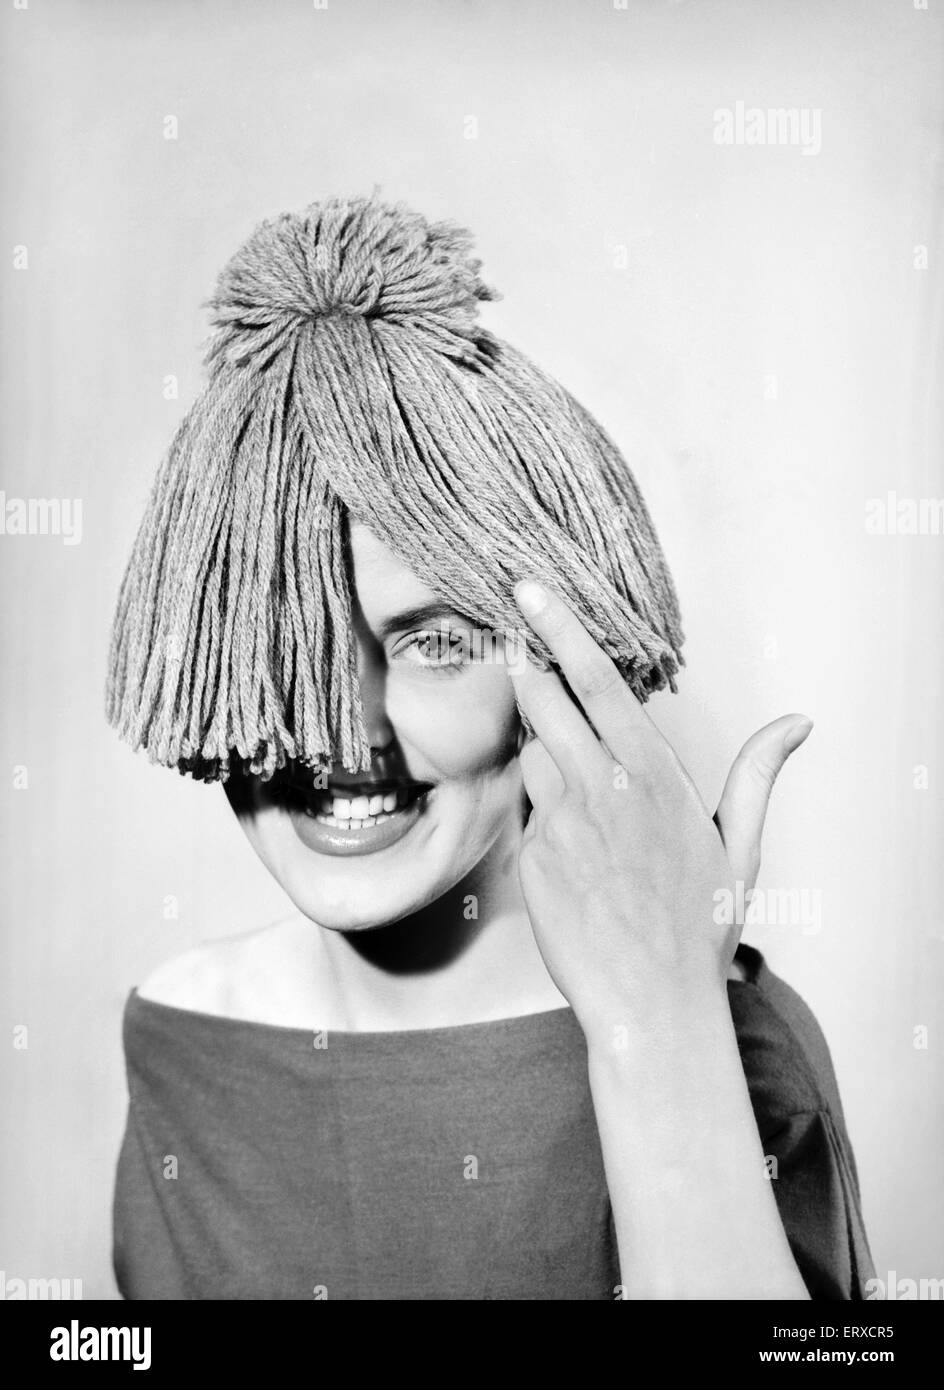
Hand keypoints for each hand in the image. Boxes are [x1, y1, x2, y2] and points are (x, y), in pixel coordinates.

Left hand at [510, 579, 812, 1028]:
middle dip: (528, 668)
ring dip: (542, 755)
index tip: (532, 593)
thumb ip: (757, 774)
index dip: (562, 631)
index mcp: (656, 776)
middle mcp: (604, 789)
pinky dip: (542, 815)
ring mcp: (561, 824)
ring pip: (533, 757)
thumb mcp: (740, 845)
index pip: (599, 684)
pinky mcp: (533, 858)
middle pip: (546, 703)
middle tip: (515, 641)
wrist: (652, 1004)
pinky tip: (572, 853)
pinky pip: (528, 814)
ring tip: (580, 798)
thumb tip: (797, 723)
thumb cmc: (701, 925)